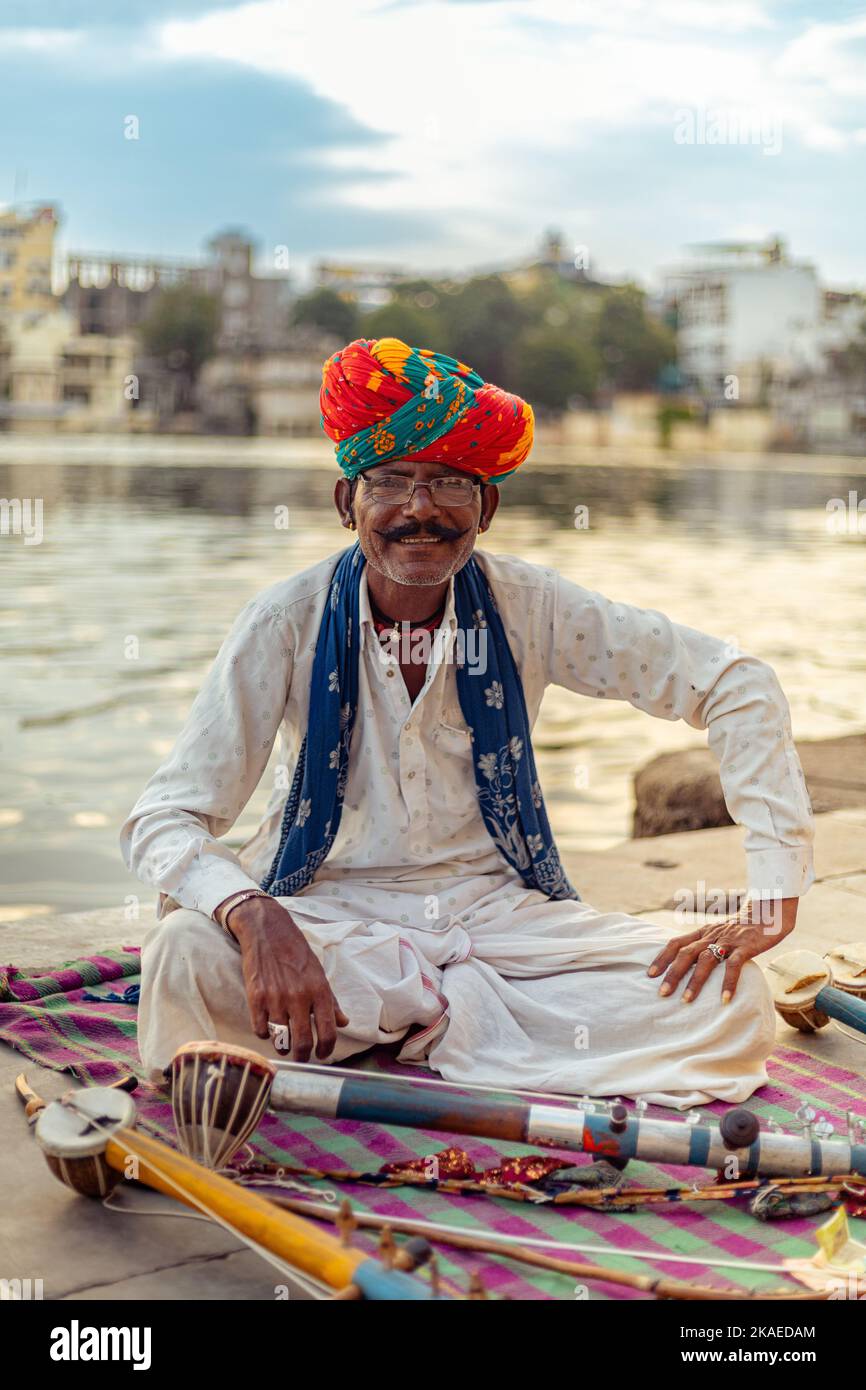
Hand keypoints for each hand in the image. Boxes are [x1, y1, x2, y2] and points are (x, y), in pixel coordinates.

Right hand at [225, 896, 348, 1060]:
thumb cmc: (296, 952)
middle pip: (303, 1042)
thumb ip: (332, 1000)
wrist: (267, 931)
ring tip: (284, 1043)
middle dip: (303, 1056)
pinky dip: (265, 1033)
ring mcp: (275, 998)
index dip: (326, 1049)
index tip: (323, 1054)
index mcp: (319, 990)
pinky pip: (261, 1030)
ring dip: (283, 1046)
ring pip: (280, 1039)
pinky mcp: (255, 998)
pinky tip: (268, 1027)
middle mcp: (299, 997)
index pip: (328, 1031)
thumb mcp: (319, 973)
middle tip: (302, 1058)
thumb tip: (344, 1022)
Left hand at [647, 896, 798, 1004]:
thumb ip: (707, 945)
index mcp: (703, 932)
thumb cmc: (743, 928)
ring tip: (686, 1001)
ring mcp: (728, 940)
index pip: (676, 942)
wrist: (769, 911)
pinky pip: (734, 965)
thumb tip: (690, 965)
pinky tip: (725, 1000)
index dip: (662, 957)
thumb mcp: (719, 934)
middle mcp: (712, 935)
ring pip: (706, 960)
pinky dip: (728, 983)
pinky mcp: (746, 946)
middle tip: (662, 993)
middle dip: (672, 973)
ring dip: (695, 981)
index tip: (650, 974)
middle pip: (686, 953)